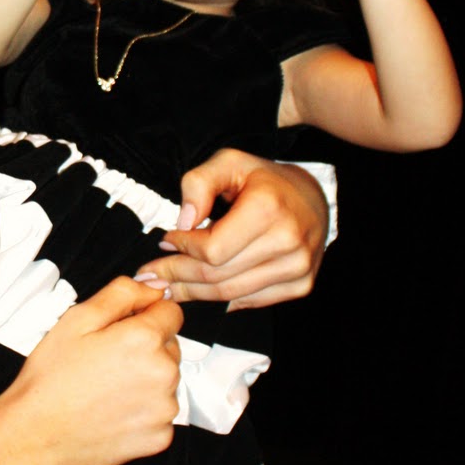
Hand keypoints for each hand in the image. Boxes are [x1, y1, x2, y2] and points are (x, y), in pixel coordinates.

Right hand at [5, 276, 181, 464]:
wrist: (36, 434)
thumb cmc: (51, 379)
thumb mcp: (77, 319)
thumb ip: (122, 293)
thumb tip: (154, 287)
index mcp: (144, 339)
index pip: (171, 311)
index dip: (144, 315)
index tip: (121, 329)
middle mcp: (163, 374)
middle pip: (169, 346)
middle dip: (145, 348)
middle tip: (105, 360)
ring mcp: (164, 409)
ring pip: (166, 380)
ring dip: (145, 379)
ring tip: (105, 388)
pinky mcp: (160, 437)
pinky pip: (160, 413)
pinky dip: (142, 410)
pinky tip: (112, 410)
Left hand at [154, 150, 327, 309]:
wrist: (313, 198)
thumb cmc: (265, 180)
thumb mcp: (229, 162)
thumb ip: (199, 183)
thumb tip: (183, 221)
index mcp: (268, 210)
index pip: (212, 249)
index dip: (182, 249)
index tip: (164, 241)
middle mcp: (288, 242)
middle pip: (217, 275)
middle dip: (178, 276)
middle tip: (151, 277)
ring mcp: (297, 268)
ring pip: (230, 294)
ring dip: (193, 293)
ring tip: (168, 287)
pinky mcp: (300, 284)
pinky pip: (250, 301)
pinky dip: (221, 300)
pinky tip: (200, 293)